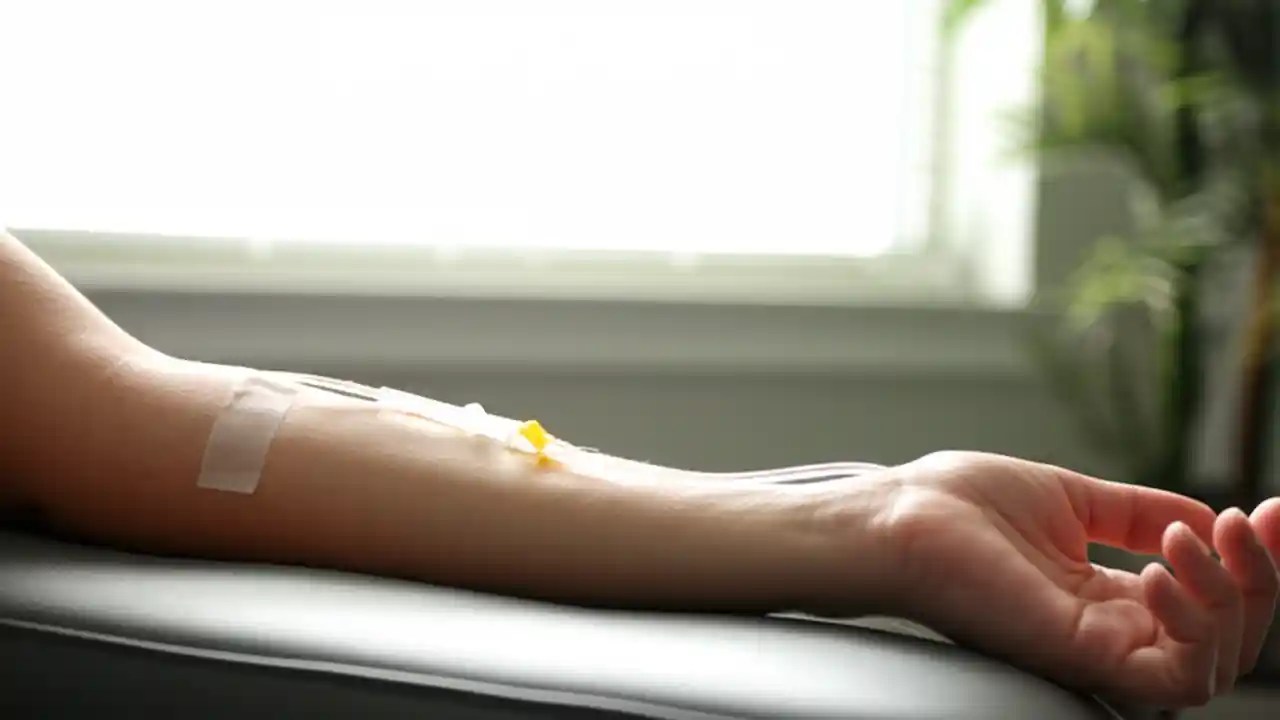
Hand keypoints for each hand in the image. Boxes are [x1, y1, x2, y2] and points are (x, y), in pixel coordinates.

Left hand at [857, 451, 1279, 707]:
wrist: (896, 516)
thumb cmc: (956, 506)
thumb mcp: (1070, 499)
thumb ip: (1136, 513)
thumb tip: (1204, 515)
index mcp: (1106, 600)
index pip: (1210, 603)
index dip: (1256, 561)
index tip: (1274, 509)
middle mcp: (1108, 634)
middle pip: (1228, 640)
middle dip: (1261, 580)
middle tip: (1248, 521)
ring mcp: (1093, 651)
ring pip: (1215, 666)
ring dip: (1234, 598)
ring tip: (1194, 539)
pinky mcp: (1076, 656)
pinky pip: (1171, 675)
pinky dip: (1194, 626)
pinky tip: (1167, 571)